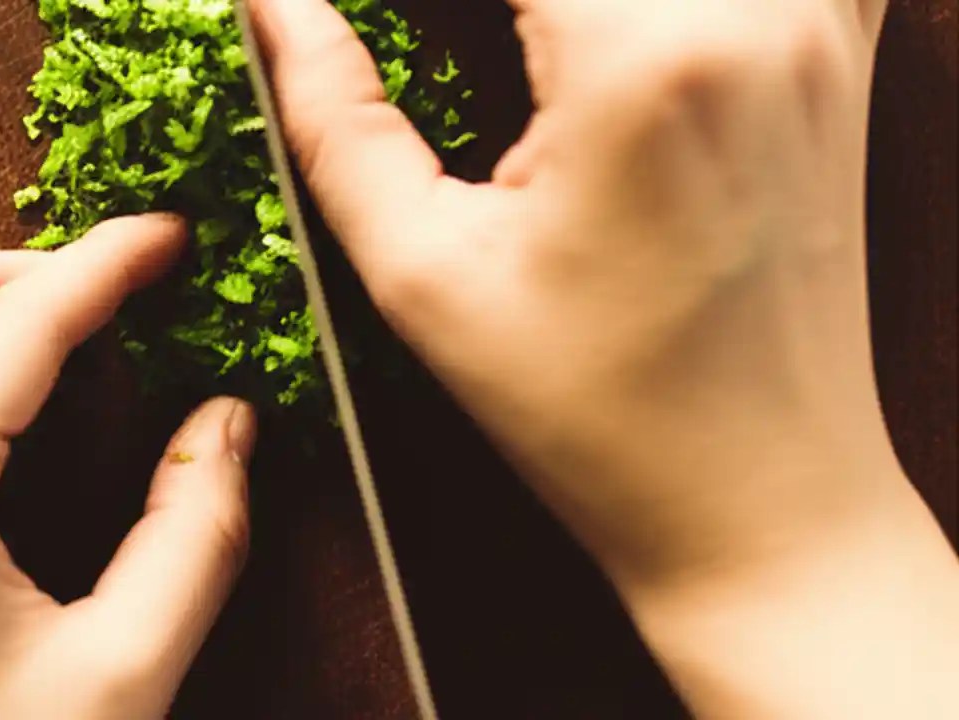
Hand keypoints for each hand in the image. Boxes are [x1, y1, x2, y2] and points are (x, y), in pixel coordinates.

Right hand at [253, 0, 957, 715]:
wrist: (760, 495)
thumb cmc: (601, 416)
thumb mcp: (427, 276)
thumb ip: (335, 118)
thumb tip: (275, 10)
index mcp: (640, 57)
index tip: (344, 10)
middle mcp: (756, 13)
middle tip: (429, 36)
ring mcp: (819, 30)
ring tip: (518, 49)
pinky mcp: (840, 60)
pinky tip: (611, 39)